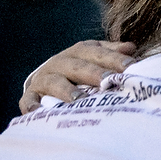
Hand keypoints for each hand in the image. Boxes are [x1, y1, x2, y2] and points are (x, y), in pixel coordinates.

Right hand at [19, 40, 135, 112]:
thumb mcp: (96, 57)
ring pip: (55, 82)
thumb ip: (113, 53)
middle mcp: (61, 62)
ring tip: (79, 99)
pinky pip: (29, 100)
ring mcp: (45, 78)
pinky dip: (32, 105)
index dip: (114, 58)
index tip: (131, 66)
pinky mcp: (31, 95)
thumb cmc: (81, 69)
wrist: (46, 78)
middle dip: (93, 73)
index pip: (98, 52)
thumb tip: (130, 48)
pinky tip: (38, 111)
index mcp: (80, 52)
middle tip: (108, 80)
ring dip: (66, 90)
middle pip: (78, 66)